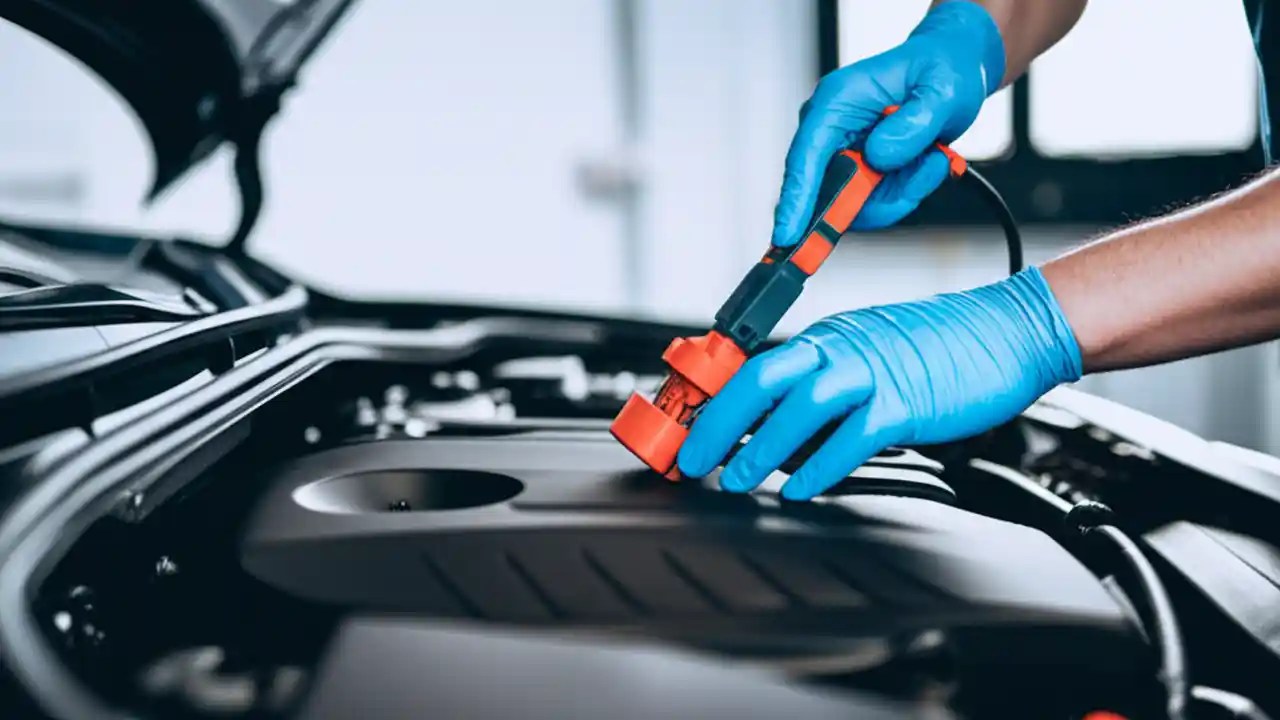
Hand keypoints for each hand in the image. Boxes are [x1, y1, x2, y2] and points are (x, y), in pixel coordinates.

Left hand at [676, 268, 1082, 499]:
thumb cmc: (945, 346)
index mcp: (830, 339)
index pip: (756, 365)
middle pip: (762, 378)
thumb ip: (829, 383)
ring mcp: (874, 374)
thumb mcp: (871, 353)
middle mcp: (843, 350)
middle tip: (693, 459)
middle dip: (718, 423)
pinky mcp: (906, 403)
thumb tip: (784, 427)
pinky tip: (799, 489)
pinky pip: (852, 438)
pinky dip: (820, 466)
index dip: (716, 401)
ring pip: (800, 406)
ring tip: (736, 479)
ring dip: (760, 447)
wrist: (1011, 330)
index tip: (690, 432)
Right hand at [773, 0, 1005, 245]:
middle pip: (827, 191)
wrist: (953, 70)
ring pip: (856, 205)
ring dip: (899, 193)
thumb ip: (912, 125)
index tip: (788, 234)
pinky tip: (925, 164)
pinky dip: (904, 192)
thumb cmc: (941, 69)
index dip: (795, 198)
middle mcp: (832, 130)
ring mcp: (844, 154)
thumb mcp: (941, 92)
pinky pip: (874, 203)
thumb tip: (878, 156)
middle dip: (872, 199)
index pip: (806, 156)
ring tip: (932, 159)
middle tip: (910, 180)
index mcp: (837, 101)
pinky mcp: (860, 172)